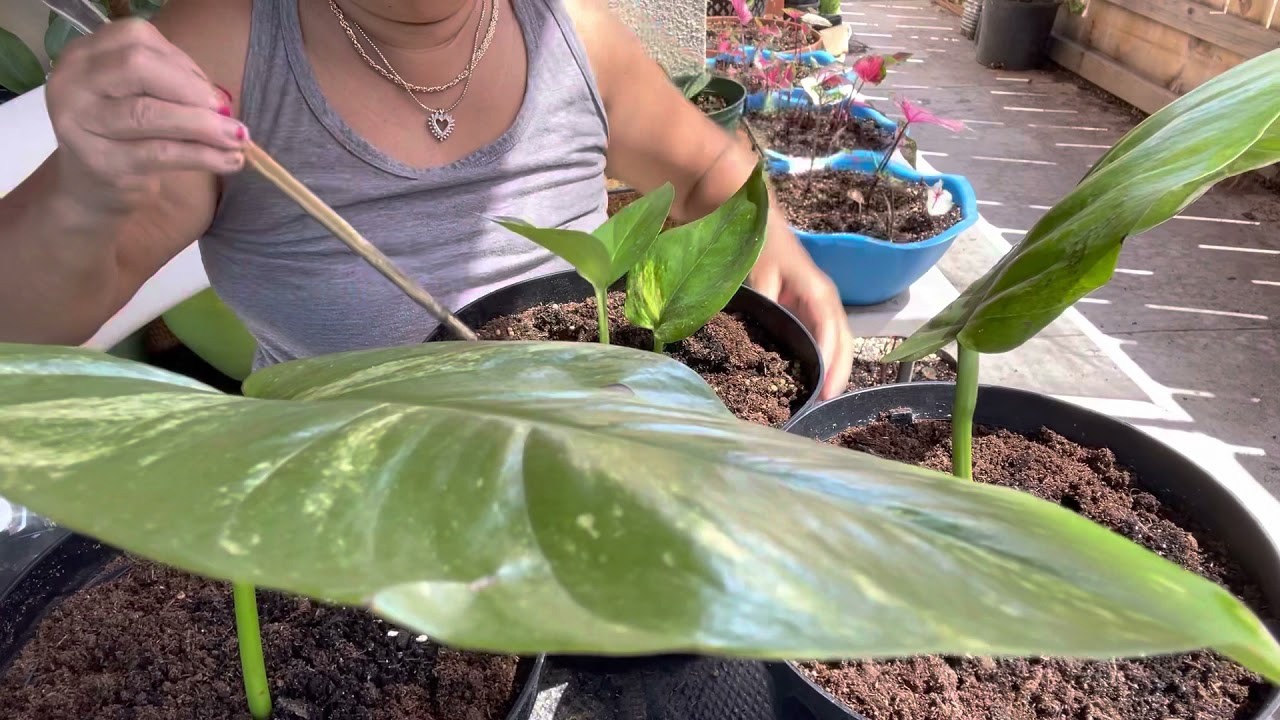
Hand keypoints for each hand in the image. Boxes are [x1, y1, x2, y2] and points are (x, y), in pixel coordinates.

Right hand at [45, 19, 246, 213]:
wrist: (89, 190)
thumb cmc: (124, 136)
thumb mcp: (141, 98)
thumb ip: (172, 85)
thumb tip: (222, 100)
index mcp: (85, 55)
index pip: (136, 38)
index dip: (181, 62)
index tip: (210, 90)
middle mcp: (71, 82)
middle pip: (138, 67)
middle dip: (192, 89)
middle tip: (226, 112)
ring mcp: (80, 122)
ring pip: (149, 113)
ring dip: (204, 125)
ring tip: (239, 138)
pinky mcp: (100, 162)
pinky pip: (160, 153)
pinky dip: (202, 156)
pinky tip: (229, 160)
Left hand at [750, 250, 854, 401]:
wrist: (765, 227)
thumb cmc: (764, 248)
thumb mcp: (761, 275)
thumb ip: (766, 304)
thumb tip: (765, 337)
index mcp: (818, 291)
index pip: (830, 328)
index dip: (830, 356)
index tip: (824, 383)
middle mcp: (827, 300)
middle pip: (844, 339)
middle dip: (840, 369)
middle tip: (827, 399)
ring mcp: (824, 306)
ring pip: (840, 340)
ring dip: (838, 367)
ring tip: (825, 395)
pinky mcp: (816, 310)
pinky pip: (828, 337)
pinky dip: (828, 358)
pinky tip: (818, 377)